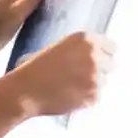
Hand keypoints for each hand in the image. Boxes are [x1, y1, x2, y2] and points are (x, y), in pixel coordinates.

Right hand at [1, 32, 115, 117]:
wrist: (25, 90)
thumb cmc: (35, 67)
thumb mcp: (57, 48)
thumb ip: (79, 49)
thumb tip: (95, 56)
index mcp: (85, 39)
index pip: (112, 47)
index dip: (103, 54)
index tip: (97, 60)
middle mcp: (95, 56)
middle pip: (112, 64)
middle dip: (101, 69)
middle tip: (83, 76)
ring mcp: (96, 77)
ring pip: (104, 81)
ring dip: (93, 84)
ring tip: (71, 87)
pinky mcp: (94, 96)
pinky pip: (96, 97)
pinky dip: (86, 98)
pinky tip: (70, 96)